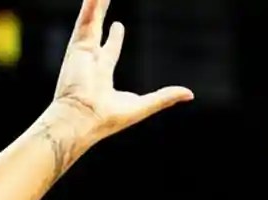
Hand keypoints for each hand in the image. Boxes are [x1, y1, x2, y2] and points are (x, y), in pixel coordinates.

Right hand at [48, 0, 193, 141]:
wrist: (83, 119)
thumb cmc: (108, 118)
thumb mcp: (143, 105)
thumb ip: (165, 97)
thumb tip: (190, 94)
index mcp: (102, 75)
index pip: (110, 50)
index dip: (114, 38)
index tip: (118, 25)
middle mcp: (90, 61)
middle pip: (97, 30)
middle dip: (100, 14)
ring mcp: (82, 52)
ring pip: (90, 20)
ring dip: (94, 4)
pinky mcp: (78, 46)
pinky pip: (85, 19)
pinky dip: (90, 6)